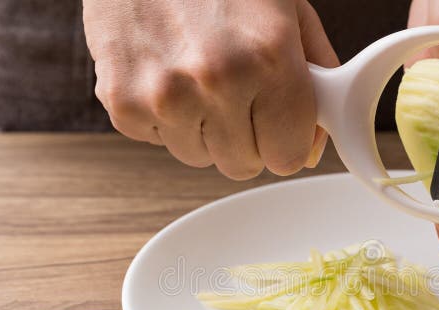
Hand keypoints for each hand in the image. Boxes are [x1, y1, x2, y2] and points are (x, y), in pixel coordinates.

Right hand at [83, 0, 337, 178]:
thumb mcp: (289, 10)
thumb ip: (316, 79)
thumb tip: (315, 144)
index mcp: (270, 57)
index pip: (289, 158)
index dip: (286, 142)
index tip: (279, 124)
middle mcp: (217, 81)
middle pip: (244, 166)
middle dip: (247, 137)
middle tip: (237, 91)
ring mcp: (164, 95)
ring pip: (199, 158)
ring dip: (204, 128)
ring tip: (197, 73)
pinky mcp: (122, 102)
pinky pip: (158, 141)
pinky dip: (164, 116)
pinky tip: (165, 70)